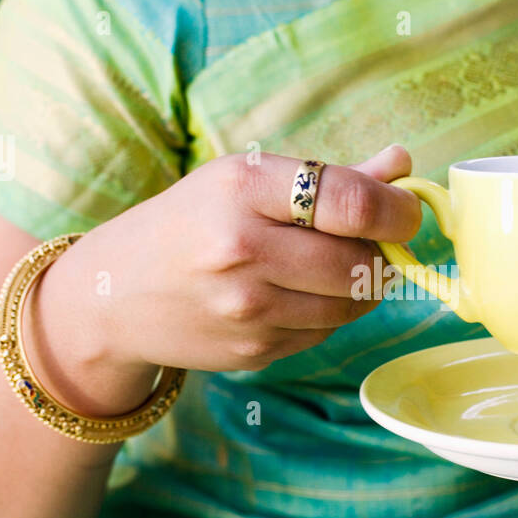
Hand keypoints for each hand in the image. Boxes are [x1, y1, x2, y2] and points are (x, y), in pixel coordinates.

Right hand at [27, 145, 420, 412]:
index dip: (397, 210)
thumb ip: (331, 177)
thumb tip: (403, 165)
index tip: (405, 211)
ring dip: (362, 287)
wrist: (112, 296)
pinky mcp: (253, 352)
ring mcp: (247, 309)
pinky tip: (296, 296)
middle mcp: (242, 250)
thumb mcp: (246, 180)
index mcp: (242, 188)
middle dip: (383, 252)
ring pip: (352, 305)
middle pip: (360, 261)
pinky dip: (328, 314)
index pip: (352, 203)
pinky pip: (325, 333)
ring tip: (333, 266)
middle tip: (375, 241)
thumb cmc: (190, 223)